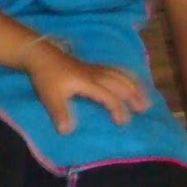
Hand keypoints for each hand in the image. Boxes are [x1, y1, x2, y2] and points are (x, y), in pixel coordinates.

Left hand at [23, 41, 148, 132]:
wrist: (41, 55)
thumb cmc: (46, 76)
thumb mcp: (50, 96)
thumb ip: (59, 113)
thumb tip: (66, 131)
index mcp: (88, 82)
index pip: (109, 96)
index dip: (117, 109)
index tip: (122, 122)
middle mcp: (97, 74)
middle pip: (121, 84)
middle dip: (133, 96)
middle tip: (144, 109)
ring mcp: (96, 69)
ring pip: (121, 75)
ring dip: (134, 86)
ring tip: (145, 98)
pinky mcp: (94, 66)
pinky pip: (116, 70)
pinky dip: (128, 76)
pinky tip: (132, 82)